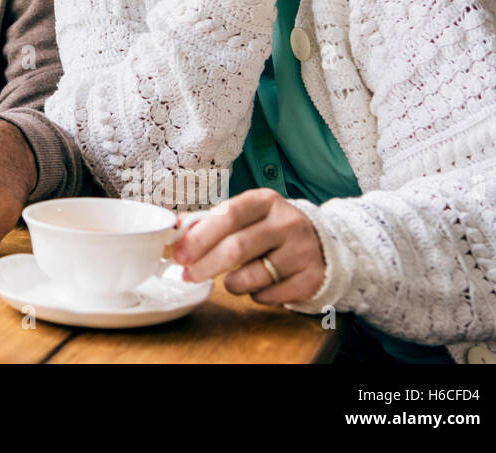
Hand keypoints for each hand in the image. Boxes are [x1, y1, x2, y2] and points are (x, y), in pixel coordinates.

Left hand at [173, 188, 325, 304]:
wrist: (319, 244)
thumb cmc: (269, 229)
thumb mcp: (244, 216)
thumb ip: (210, 221)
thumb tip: (176, 228)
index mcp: (265, 201)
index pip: (229, 214)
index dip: (200, 236)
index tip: (179, 254)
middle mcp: (287, 222)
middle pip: (238, 247)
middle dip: (206, 265)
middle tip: (188, 275)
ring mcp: (303, 250)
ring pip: (254, 276)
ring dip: (232, 284)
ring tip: (228, 281)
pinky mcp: (312, 277)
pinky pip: (271, 295)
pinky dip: (255, 295)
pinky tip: (256, 286)